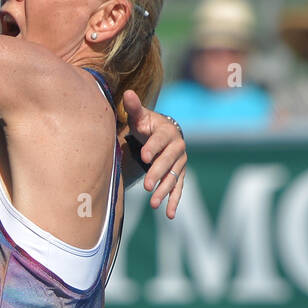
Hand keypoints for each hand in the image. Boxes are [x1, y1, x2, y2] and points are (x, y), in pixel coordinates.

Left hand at [123, 89, 186, 218]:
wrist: (163, 135)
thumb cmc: (147, 126)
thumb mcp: (140, 117)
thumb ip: (133, 107)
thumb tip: (127, 92)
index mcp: (167, 132)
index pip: (160, 141)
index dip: (152, 148)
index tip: (144, 157)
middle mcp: (177, 147)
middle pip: (168, 162)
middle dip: (158, 174)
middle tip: (147, 186)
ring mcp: (180, 163)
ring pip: (173, 178)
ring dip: (164, 191)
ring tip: (153, 204)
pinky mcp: (179, 174)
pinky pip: (178, 188)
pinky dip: (174, 201)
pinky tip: (168, 215)